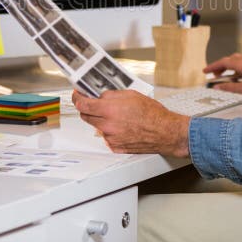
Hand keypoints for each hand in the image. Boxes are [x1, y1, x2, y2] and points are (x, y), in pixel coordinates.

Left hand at [72, 89, 190, 156]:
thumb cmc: (153, 114)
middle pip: (86, 116)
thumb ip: (111, 95)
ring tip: (119, 117)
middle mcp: (107, 125)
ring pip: (97, 127)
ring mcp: (110, 138)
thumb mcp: (131, 95)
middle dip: (88, 109)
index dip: (77, 98)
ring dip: (102, 120)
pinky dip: (111, 131)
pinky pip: (107, 137)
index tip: (77, 95)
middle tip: (96, 104)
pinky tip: (123, 127)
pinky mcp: (115, 147)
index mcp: (109, 109)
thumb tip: (99, 96)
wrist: (164, 132)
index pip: (82, 104)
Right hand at [203, 53, 241, 96]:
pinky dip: (236, 71)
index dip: (213, 67)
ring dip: (228, 69)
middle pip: (229, 61)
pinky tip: (238, 80)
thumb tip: (218, 87)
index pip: (223, 62)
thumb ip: (231, 88)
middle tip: (213, 75)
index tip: (205, 71)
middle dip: (220, 67)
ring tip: (224, 78)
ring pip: (237, 63)